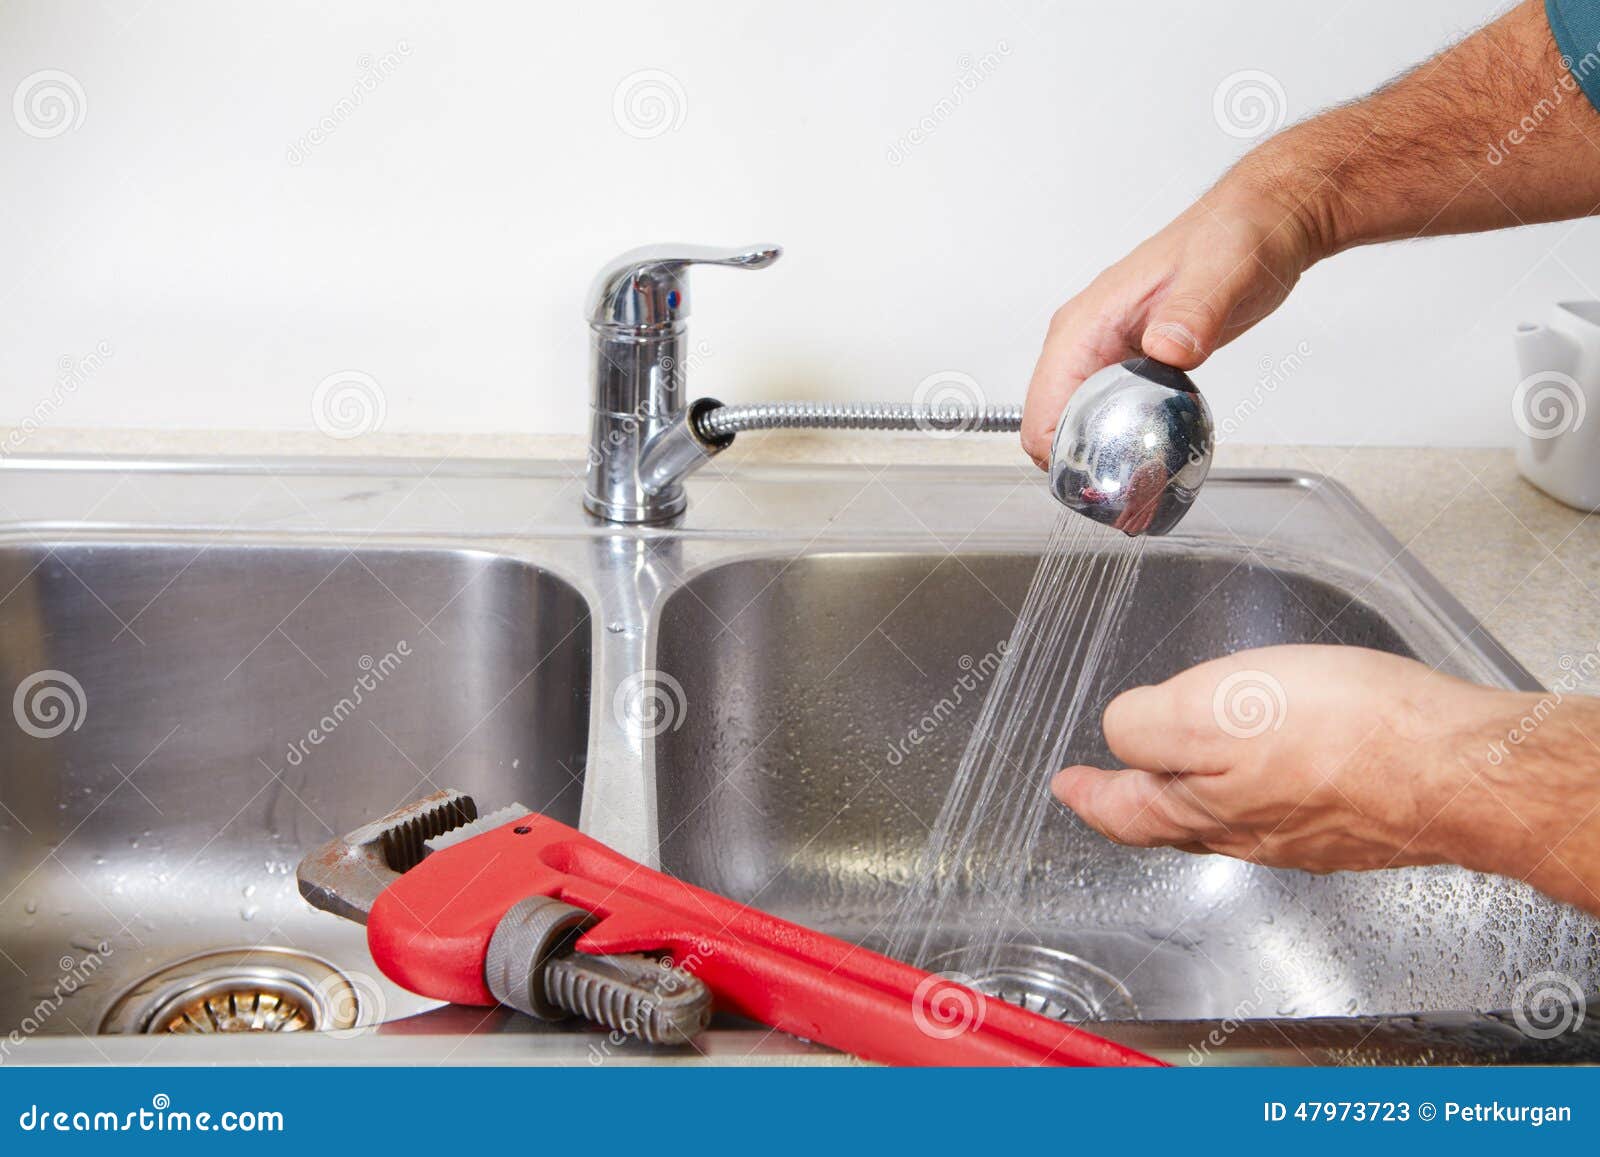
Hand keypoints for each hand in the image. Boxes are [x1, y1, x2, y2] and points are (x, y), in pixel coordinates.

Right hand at [1019, 182, 1316, 468]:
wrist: (1261, 223)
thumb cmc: (1236, 235)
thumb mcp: (1220, 273)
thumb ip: (1194, 312)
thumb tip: (1168, 347)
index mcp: (1086, 324)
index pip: (1043, 410)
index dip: (1063, 455)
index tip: (1102, 481)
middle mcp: (1085, 342)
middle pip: (1054, 425)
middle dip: (1080, 464)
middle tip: (1126, 491)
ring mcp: (1105, 354)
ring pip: (1078, 423)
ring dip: (1101, 454)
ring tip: (1140, 477)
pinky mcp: (1131, 363)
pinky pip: (1109, 413)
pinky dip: (1124, 437)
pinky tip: (1155, 446)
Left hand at [1050, 645, 1599, 913]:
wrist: (1456, 770)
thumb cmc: (1339, 735)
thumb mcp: (1208, 710)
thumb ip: (1148, 725)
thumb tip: (1120, 735)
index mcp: (1200, 807)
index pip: (1122, 811)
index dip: (1089, 795)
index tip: (1067, 786)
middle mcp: (1249, 834)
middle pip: (1175, 823)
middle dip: (1139, 803)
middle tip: (1114, 789)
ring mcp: (1307, 834)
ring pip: (1232, 820)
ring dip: (1197, 798)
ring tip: (1185, 777)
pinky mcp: (1359, 821)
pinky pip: (1291, 810)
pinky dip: (1263, 792)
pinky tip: (1279, 772)